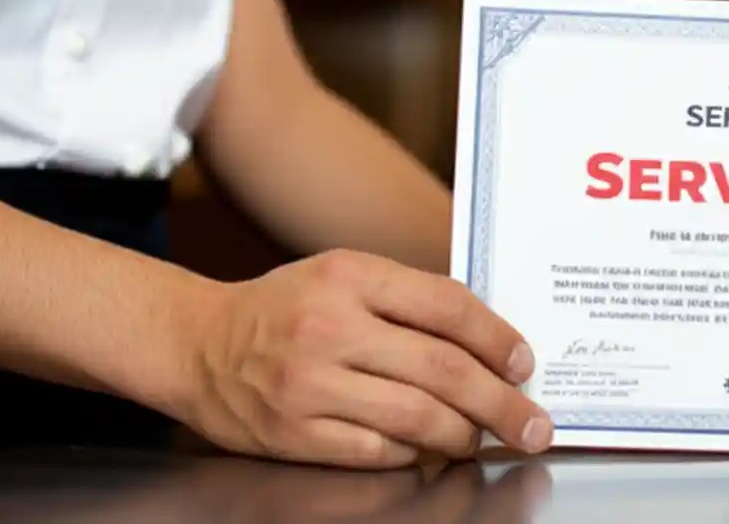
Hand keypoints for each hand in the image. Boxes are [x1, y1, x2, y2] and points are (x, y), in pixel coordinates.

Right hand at [181, 250, 553, 468]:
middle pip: (443, 371)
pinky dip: (415, 454)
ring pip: (418, 419)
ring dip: (463, 434)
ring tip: (480, 437)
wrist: (195, 344)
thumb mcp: (342, 275)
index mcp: (350, 276)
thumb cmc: (284, 308)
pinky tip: (428, 448)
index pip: (447, 307)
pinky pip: (379, 452)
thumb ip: (408, 299)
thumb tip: (490, 341)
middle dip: (501, 404)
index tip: (524, 363)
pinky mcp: (295, 434)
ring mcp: (310, 384)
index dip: (497, 338)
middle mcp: (331, 327)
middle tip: (533, 424)